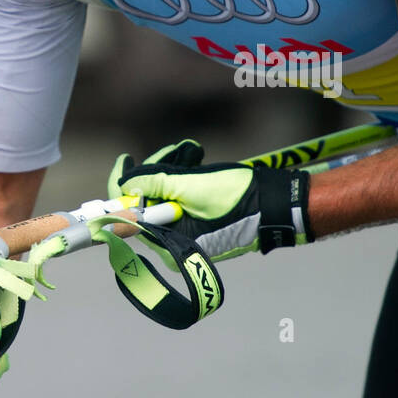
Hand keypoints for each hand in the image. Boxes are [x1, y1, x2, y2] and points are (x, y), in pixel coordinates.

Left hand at [107, 140, 313, 261]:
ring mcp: (186, 234)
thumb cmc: (236, 198)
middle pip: (147, 203)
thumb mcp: (191, 186)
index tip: (124, 161)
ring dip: (172, 172)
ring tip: (193, 155)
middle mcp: (174, 244)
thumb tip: (125, 183)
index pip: (132, 216)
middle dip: (156, 174)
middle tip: (174, 154)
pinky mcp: (196, 223)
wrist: (274, 203)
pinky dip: (183, 180)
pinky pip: (178, 200)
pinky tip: (197, 164)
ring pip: (163, 197)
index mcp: (170, 243)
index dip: (124, 189)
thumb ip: (155, 184)